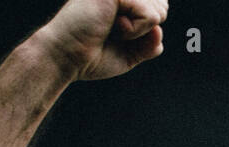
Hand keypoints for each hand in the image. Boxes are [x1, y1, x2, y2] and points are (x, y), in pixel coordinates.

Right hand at [33, 0, 167, 81]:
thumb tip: (159, 29)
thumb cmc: (91, 56)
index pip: (160, 7)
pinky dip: (135, 32)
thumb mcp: (130, 53)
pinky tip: (111, 27)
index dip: (148, 29)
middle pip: (163, 8)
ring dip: (138, 33)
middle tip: (113, 33)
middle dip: (145, 31)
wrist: (65, 57)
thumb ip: (150, 43)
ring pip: (158, 12)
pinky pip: (150, 16)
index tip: (119, 34)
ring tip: (110, 29)